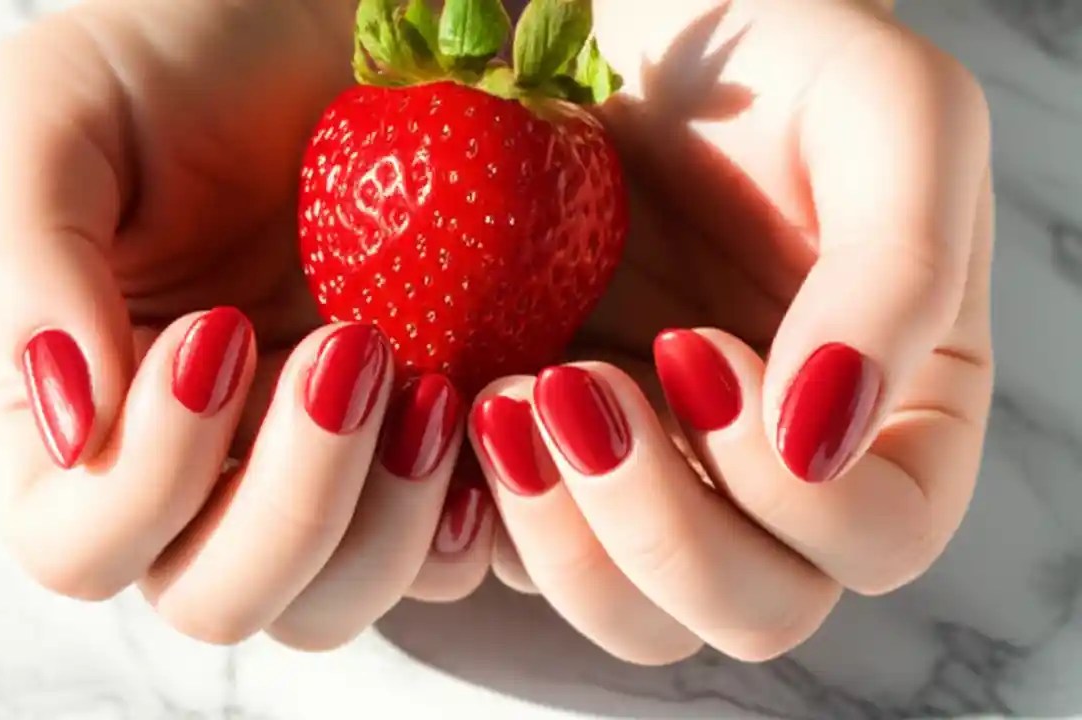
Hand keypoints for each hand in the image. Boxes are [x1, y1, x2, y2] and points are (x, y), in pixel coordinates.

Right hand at [0, 0, 493, 649]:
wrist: (320, 30)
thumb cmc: (177, 63)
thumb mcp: (55, 115)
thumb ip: (23, 260)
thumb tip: (72, 422)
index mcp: (73, 415)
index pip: (79, 545)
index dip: (151, 475)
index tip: (217, 328)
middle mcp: (186, 472)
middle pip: (218, 598)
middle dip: (290, 501)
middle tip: (353, 350)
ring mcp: (303, 473)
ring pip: (331, 604)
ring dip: (385, 519)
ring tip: (428, 381)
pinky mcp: (404, 458)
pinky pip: (438, 561)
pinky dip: (466, 517)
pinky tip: (478, 415)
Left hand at [475, 0, 992, 663]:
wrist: (643, 23)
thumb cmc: (781, 55)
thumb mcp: (889, 117)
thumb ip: (897, 276)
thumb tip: (824, 439)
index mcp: (895, 415)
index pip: (874, 540)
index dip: (789, 489)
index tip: (696, 348)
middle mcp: (783, 473)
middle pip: (749, 609)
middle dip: (657, 528)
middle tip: (576, 385)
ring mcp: (666, 473)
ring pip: (630, 611)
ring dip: (559, 537)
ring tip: (505, 396)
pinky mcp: (561, 457)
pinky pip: (517, 553)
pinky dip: (481, 510)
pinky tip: (460, 401)